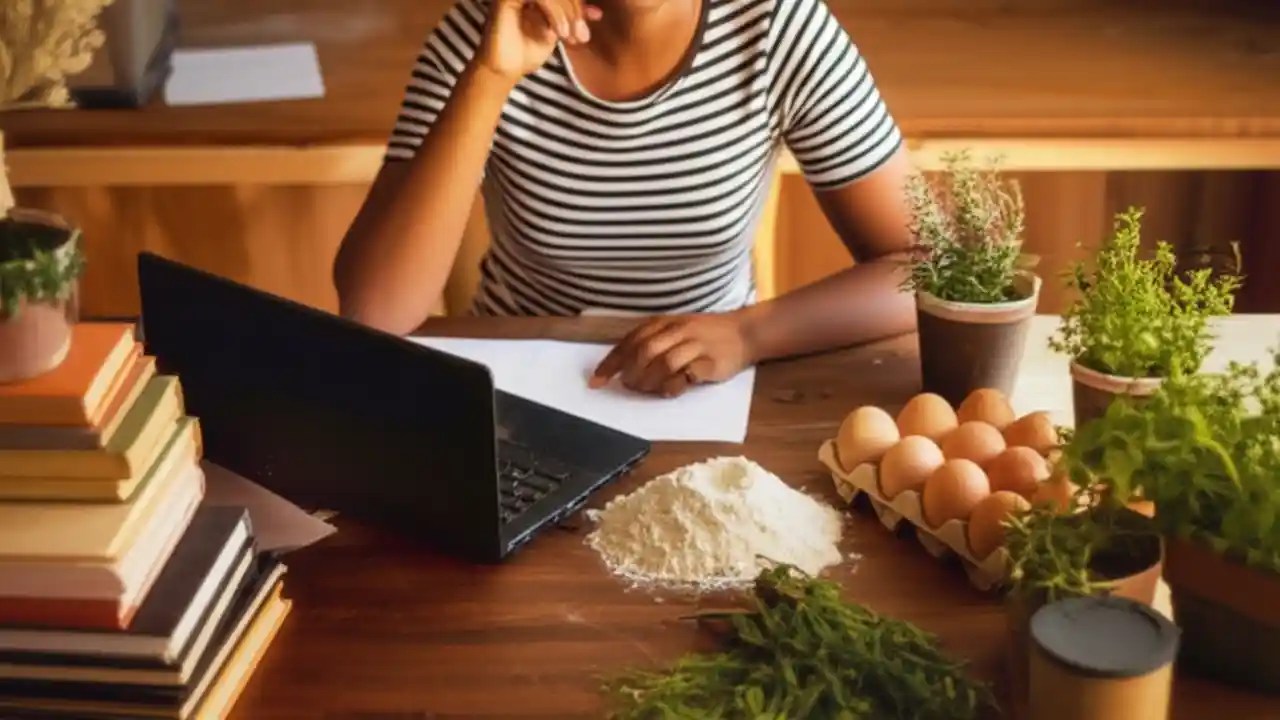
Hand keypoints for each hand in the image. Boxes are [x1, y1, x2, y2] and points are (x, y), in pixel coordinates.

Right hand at [478, 0, 602, 80]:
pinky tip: (556, 33)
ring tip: (570, 36)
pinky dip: (553, 13)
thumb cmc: (527, 52)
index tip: (596, 17)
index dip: (580, 3)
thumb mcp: (558, 32)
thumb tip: (598, 12)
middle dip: (576, 9)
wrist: (505, 69)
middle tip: (582, 33)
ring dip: (566, 13)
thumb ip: (572, 18)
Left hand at [589, 313, 755, 397]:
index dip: (611, 363)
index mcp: (664, 322)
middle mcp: (678, 330)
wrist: (744, 332)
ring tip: (646, 390)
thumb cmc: (705, 334)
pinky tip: (668, 391)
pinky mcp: (711, 362)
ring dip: (649, 380)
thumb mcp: (676, 330)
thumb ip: (652, 343)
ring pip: (664, 362)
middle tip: (627, 386)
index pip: (631, 341)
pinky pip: (686, 375)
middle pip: (645, 351)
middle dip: (630, 372)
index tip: (597, 381)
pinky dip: (673, 386)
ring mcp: (695, 345)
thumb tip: (622, 368)